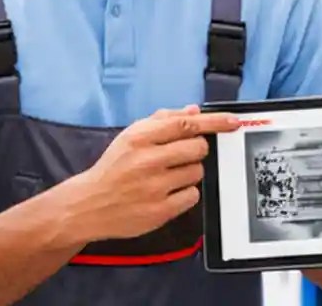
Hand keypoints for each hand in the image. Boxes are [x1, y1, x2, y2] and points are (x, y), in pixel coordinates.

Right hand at [69, 105, 239, 240]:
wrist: (89, 205)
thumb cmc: (113, 168)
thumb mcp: (130, 136)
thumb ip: (162, 120)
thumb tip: (194, 111)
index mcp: (139, 137)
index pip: (186, 124)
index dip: (214, 122)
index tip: (232, 122)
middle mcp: (147, 160)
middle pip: (198, 148)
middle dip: (197, 149)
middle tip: (182, 155)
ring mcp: (154, 187)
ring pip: (197, 172)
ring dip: (189, 172)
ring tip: (168, 176)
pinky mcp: (160, 210)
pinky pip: (193, 196)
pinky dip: (185, 193)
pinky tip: (168, 192)